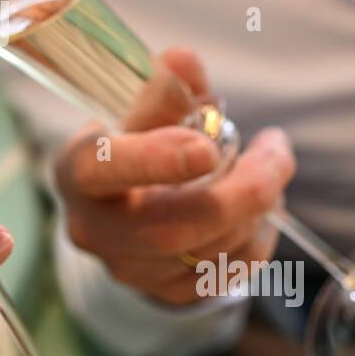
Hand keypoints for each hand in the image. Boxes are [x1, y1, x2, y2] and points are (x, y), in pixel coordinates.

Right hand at [55, 49, 294, 306]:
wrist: (122, 203)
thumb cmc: (135, 141)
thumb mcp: (138, 108)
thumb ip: (163, 87)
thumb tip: (184, 61)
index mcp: (77, 170)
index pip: (103, 170)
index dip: (154, 161)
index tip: (207, 148)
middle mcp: (93, 230)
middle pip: (170, 227)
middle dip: (240, 191)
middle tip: (277, 151)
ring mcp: (128, 270)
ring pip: (207, 253)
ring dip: (258, 209)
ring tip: (270, 165)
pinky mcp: (164, 293)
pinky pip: (227, 276)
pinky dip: (258, 237)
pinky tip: (261, 207)